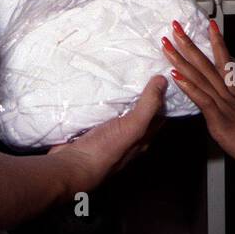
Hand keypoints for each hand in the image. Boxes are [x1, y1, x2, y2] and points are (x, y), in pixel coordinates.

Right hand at [46, 75, 167, 192]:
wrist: (71, 166)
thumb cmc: (105, 150)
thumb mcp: (133, 126)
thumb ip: (148, 105)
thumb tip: (163, 80)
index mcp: (142, 137)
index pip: (158, 113)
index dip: (162, 95)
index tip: (160, 73)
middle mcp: (128, 136)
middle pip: (138, 110)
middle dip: (140, 91)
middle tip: (140, 68)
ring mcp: (108, 133)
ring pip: (118, 110)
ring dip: (119, 95)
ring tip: (120, 71)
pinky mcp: (91, 129)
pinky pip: (100, 111)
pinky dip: (101, 99)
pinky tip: (99, 86)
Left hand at [161, 17, 234, 179]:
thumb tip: (230, 114)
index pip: (223, 63)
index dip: (216, 42)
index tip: (210, 25)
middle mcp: (229, 97)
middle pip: (206, 64)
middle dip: (189, 44)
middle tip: (175, 26)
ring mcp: (225, 107)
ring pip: (201, 77)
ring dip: (182, 60)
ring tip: (168, 44)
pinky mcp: (222, 121)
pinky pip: (203, 100)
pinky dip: (189, 87)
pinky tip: (176, 76)